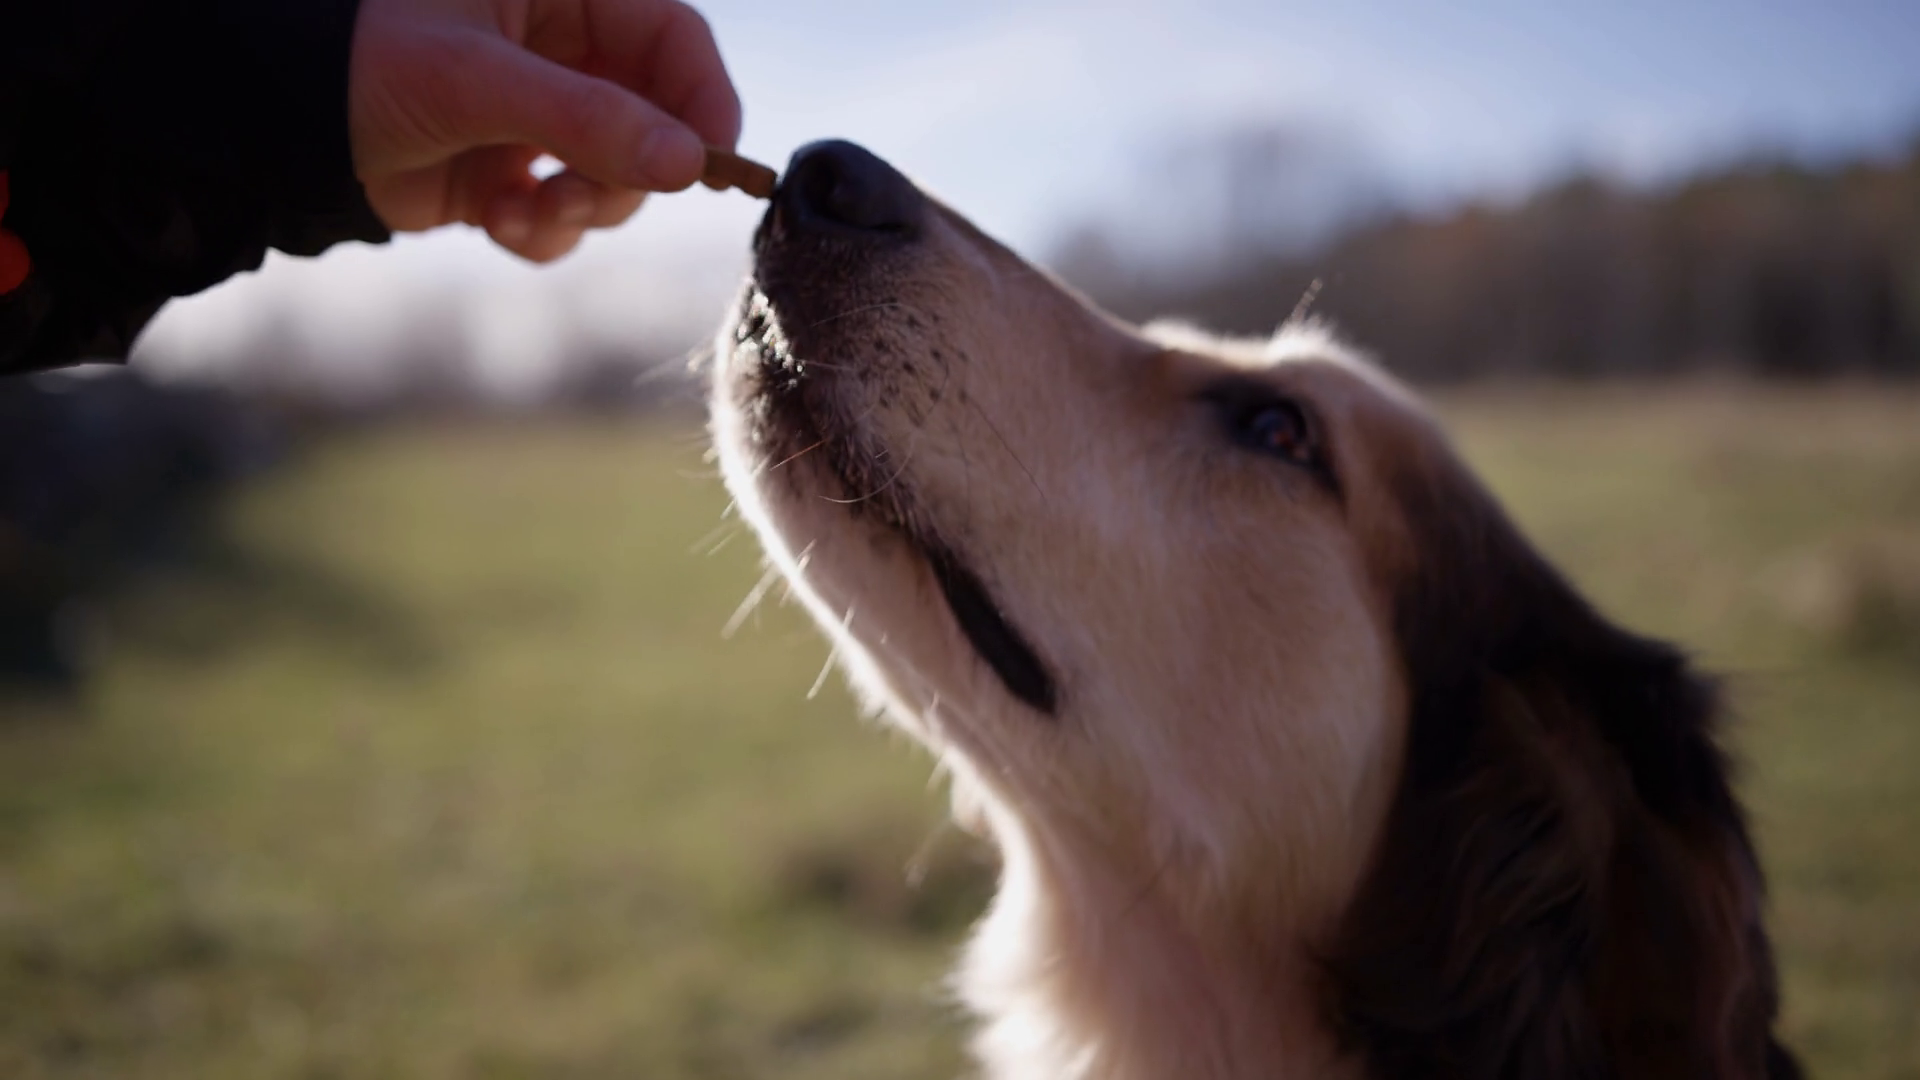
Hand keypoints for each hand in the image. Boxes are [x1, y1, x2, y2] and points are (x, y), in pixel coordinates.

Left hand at [348, 0, 740, 261]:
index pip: (673, 37)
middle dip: (625, 173)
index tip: (711, 166)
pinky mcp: (511, 169)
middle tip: (584, 199)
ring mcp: (539, 112)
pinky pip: (568, 214)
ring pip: (618, 175)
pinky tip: (494, 220)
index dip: (703, 100)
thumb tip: (690, 164)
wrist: (265, 126)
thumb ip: (588, 118)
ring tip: (523, 213)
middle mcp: (560, 47)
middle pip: (657, 118)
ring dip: (581, 209)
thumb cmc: (356, 62)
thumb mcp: (474, 81)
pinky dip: (543, 231)